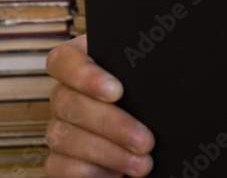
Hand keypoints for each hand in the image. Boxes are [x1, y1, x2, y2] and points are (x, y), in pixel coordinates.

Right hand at [45, 34, 154, 176]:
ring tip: (142, 164)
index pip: (64, 60)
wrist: (155, 129)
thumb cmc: (154, 93)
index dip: (84, 75)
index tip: (116, 91)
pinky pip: (60, 167)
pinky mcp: (60, 159)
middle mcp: (65, 94)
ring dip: (107, 153)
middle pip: (69, 103)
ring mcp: (60, 126)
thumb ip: (149, 68)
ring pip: (65, 137)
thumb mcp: (154, 73)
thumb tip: (167, 69)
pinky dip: (90, 173)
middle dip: (111, 124)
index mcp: (83, 62)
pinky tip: (117, 175)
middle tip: (145, 140)